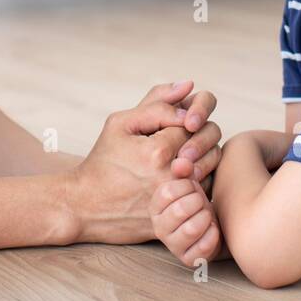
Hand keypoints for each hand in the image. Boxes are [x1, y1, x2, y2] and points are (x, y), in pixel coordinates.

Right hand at [66, 81, 219, 243]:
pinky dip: (199, 176)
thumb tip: (189, 85)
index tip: (162, 128)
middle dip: (193, 134)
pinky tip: (180, 175)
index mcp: (158, 151)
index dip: (179, 118)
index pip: (191, 120)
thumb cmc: (104, 162)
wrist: (88, 206)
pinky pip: (207, 186)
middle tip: (172, 141)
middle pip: (207, 141)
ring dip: (199, 154)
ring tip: (176, 156)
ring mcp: (179, 199)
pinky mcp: (181, 215)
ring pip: (212, 163)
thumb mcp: (120, 123)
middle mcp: (173, 176)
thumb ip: (157, 102)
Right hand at [151, 176, 221, 266]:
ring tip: (208, 214)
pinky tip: (214, 229)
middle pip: (179, 210)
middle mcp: (159, 227)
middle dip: (198, 202)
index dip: (186, 186)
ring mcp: (173, 245)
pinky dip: (213, 235)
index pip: (168, 192)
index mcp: (155, 206)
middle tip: (203, 201)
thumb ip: (185, 170)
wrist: (215, 223)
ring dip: (206, 218)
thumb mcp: (190, 182)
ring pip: (191, 229)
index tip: (193, 186)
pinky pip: (203, 247)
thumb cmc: (199, 201)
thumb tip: (182, 163)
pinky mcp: (188, 259)